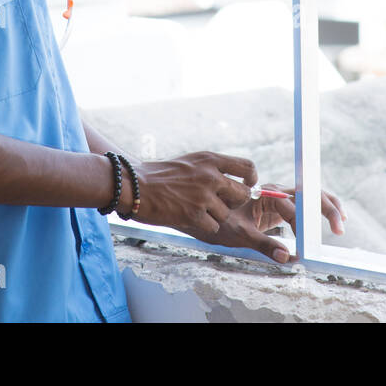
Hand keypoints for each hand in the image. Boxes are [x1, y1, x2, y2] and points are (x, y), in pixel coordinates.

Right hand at [124, 151, 255, 240]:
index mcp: (210, 159)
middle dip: (233, 203)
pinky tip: (188, 217)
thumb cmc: (161, 175)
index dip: (251, 179)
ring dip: (214, 216)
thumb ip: (213, 169)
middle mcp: (210, 176)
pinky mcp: (194, 215)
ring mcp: (203, 196)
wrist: (134, 185)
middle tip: (218, 204)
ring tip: (195, 209)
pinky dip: (204, 226)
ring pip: (226, 214)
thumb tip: (237, 182)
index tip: (245, 185)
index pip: (247, 167)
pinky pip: (214, 227)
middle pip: (243, 195)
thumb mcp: (191, 162)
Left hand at [208, 183, 346, 263]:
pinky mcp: (282, 207)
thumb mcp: (240, 235)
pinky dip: (320, 211)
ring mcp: (280, 198)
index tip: (308, 243)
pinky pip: (305, 206)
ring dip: (327, 206)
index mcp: (267, 194)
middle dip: (326, 208)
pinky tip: (333, 220)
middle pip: (308, 194)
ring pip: (310, 197)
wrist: (209, 215)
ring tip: (340, 221)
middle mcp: (276, 191)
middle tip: (339, 226)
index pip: (293, 207)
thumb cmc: (221, 222)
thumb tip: (289, 257)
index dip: (303, 223)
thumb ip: (264, 245)